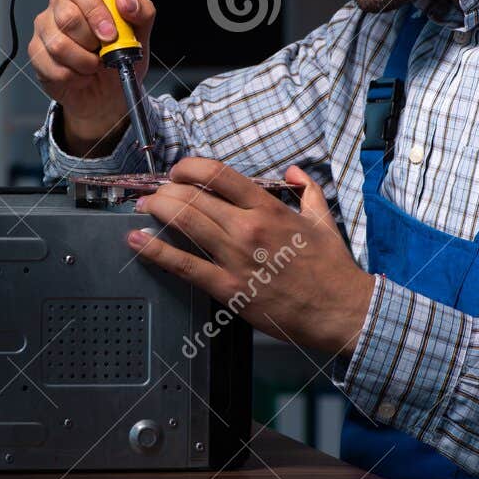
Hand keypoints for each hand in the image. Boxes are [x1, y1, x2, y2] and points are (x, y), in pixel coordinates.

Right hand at [28, 0, 154, 155]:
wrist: (108, 90)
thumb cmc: (119, 55)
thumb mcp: (140, 33)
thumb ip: (141, 11)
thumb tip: (125, 0)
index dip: (94, 9)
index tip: (109, 33)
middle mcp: (59, 4)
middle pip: (67, 16)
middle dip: (91, 41)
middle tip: (104, 52)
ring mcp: (44, 28)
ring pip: (59, 45)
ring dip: (84, 63)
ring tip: (94, 65)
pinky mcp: (36, 52)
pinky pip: (53, 67)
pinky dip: (74, 78)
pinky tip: (81, 75)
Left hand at [126, 159, 375, 358]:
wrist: (341, 310)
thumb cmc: (332, 269)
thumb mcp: (324, 220)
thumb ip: (308, 190)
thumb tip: (294, 171)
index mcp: (268, 209)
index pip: (218, 174)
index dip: (189, 168)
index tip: (178, 172)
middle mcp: (248, 228)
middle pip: (193, 196)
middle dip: (165, 190)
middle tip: (154, 193)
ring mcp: (236, 258)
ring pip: (184, 223)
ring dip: (156, 210)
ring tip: (142, 208)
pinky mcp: (228, 288)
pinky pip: (184, 265)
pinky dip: (155, 250)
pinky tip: (137, 241)